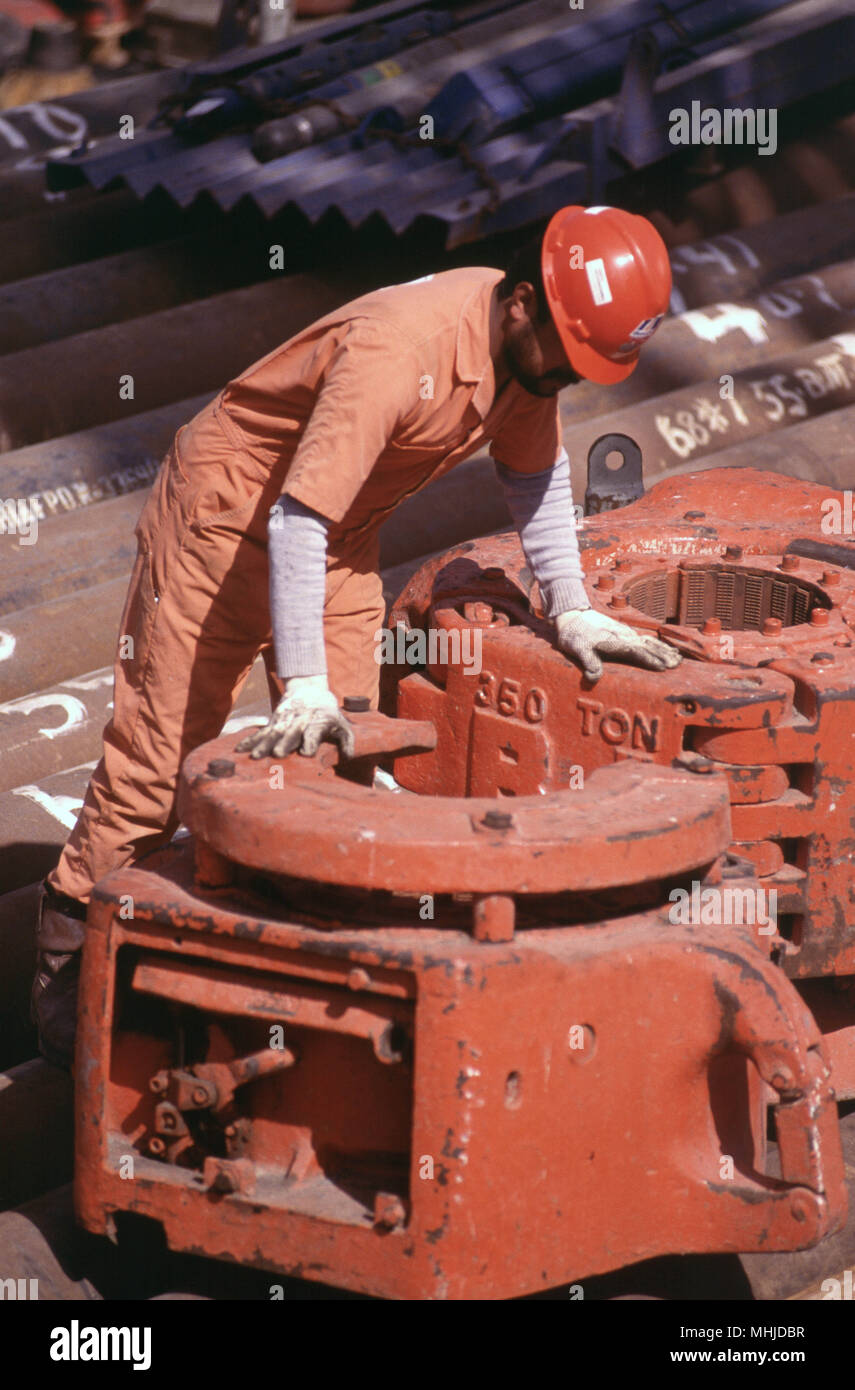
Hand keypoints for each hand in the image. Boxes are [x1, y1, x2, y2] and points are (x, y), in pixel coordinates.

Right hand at [235, 674, 354, 758]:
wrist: (309, 690)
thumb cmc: (328, 714)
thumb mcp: (342, 725)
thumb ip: (347, 741)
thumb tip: (349, 758)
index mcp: (317, 722)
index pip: (314, 732)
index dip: (310, 741)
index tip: (306, 752)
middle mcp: (299, 722)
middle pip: (291, 733)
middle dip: (284, 743)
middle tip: (278, 754)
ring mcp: (284, 722)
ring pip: (273, 733)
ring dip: (263, 745)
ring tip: (255, 756)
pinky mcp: (273, 723)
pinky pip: (260, 732)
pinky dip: (249, 740)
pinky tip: (239, 750)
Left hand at [555, 606, 681, 681]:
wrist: (572, 616)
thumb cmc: (574, 636)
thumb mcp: (577, 650)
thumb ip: (587, 662)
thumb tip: (593, 677)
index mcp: (614, 642)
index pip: (636, 652)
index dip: (650, 660)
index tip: (663, 667)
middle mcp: (623, 637)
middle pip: (647, 647)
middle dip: (663, 655)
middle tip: (678, 664)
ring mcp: (625, 634)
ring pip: (649, 642)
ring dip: (664, 650)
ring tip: (678, 658)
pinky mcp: (625, 632)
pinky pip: (645, 639)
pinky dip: (657, 644)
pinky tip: (665, 648)